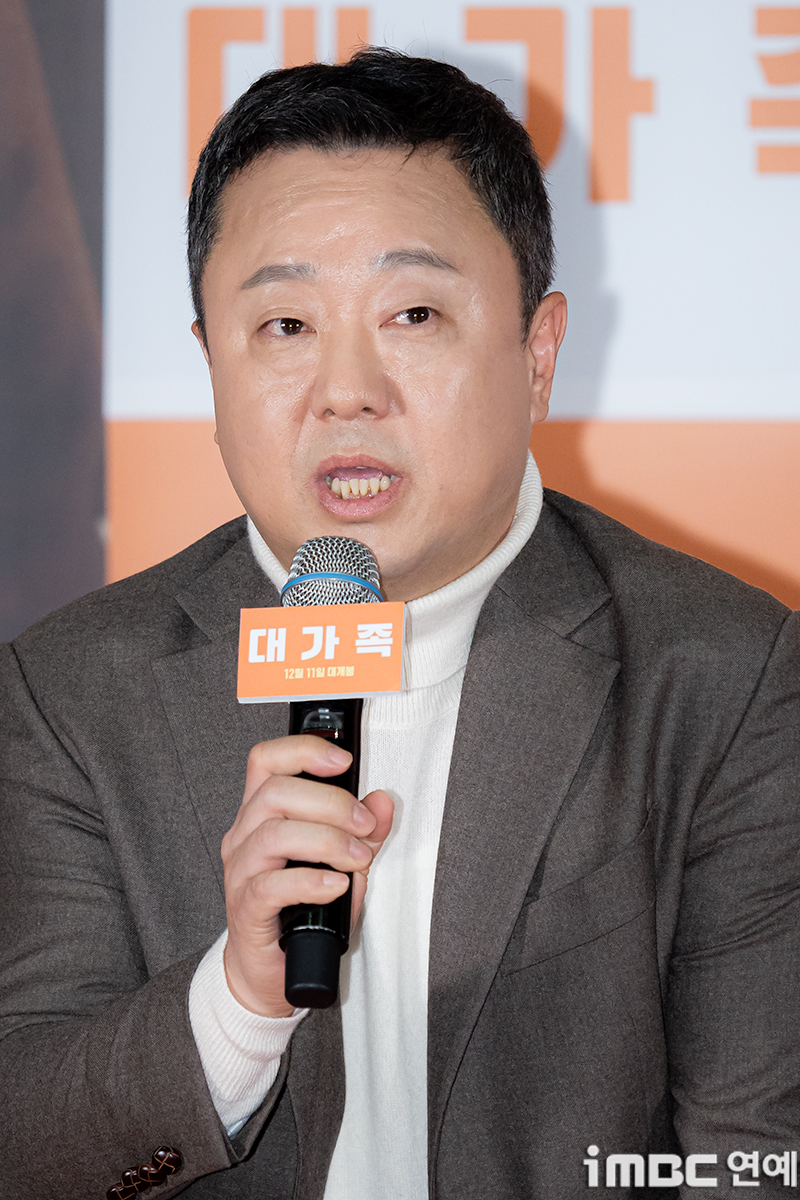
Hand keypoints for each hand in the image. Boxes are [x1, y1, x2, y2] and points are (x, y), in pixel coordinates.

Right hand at [221, 735, 393, 1017]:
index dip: (303, 750)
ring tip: (356, 857)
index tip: (343, 760)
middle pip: (275, 792)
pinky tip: (335, 885)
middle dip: (330, 802)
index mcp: (262, 814)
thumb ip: (363, 832)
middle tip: (364, 825)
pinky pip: (271, 885)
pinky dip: (310, 880)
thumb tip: (382, 801)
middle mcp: (245, 836)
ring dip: (325, 840)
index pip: (267, 761)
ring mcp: (241, 872)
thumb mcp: (343, 864)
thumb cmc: (302, 912)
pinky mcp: (245, 909)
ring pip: (273, 834)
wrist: (271, 973)